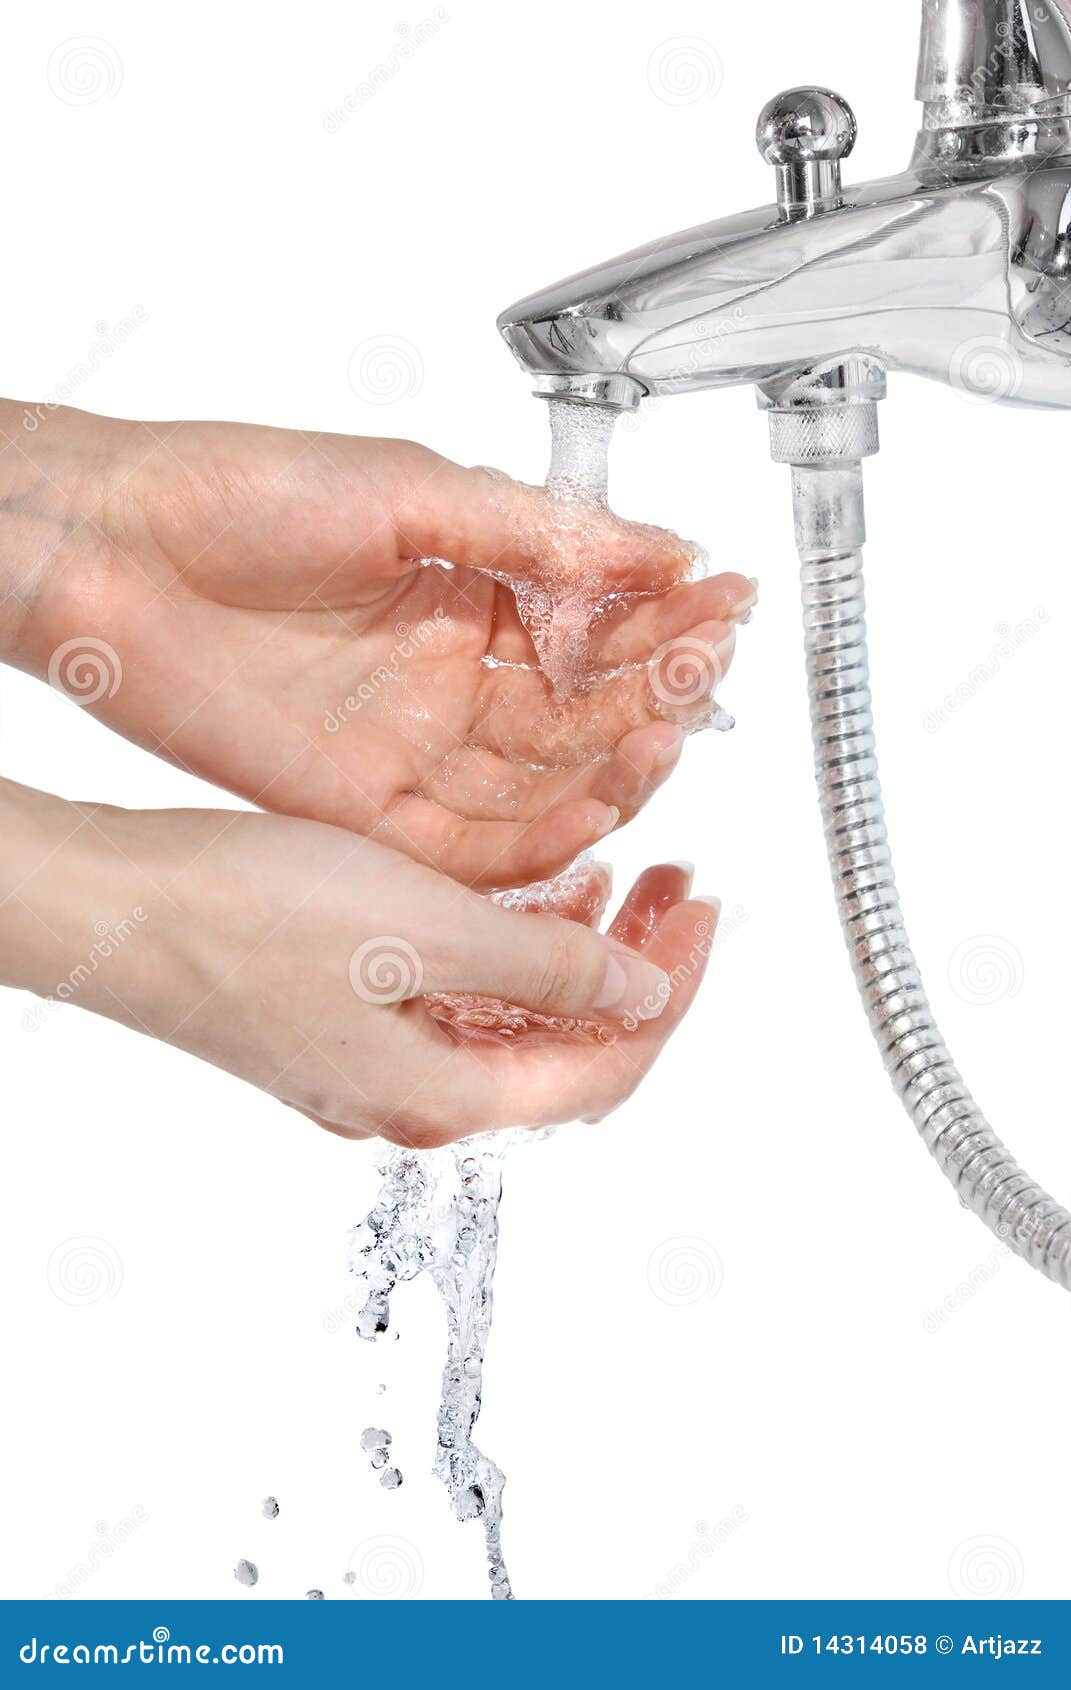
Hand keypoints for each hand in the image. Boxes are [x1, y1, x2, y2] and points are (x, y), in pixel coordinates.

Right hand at [0, 779, 716, 1144]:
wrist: (112, 909)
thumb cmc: (249, 917)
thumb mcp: (428, 930)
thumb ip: (549, 967)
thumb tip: (645, 994)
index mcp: (445, 1097)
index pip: (608, 1067)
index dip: (673, 989)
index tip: (705, 911)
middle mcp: (412, 1100)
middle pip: (566, 1050)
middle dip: (634, 969)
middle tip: (674, 884)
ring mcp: (370, 1064)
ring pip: (512, 1021)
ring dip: (575, 953)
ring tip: (617, 873)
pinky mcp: (336, 1021)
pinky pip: (455, 999)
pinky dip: (510, 949)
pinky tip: (526, 890)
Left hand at [1, 403, 753, 888]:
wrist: (112, 550)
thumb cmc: (240, 495)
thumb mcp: (414, 491)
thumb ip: (541, 533)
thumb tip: (663, 548)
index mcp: (468, 594)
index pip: (595, 626)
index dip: (665, 621)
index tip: (726, 603)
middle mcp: (450, 679)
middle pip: (583, 712)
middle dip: (658, 691)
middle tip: (712, 667)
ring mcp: (413, 748)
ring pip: (544, 782)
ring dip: (617, 765)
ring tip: (673, 731)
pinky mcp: (369, 810)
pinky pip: (477, 843)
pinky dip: (545, 830)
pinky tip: (601, 798)